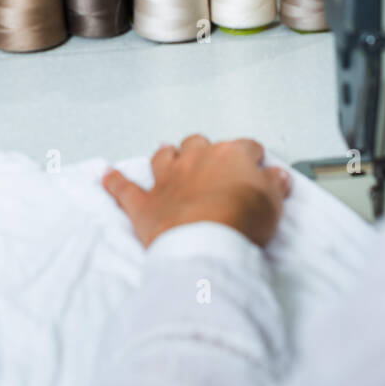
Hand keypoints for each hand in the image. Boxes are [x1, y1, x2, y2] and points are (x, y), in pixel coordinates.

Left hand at [102, 134, 291, 247]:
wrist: (206, 241)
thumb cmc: (239, 221)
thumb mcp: (273, 204)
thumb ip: (274, 186)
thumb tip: (278, 177)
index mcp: (230, 156)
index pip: (245, 147)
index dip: (251, 155)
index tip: (255, 162)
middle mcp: (196, 160)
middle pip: (199, 143)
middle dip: (204, 150)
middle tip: (210, 162)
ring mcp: (168, 180)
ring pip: (164, 156)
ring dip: (166, 156)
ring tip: (168, 156)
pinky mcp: (145, 204)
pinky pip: (125, 188)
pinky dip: (114, 182)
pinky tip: (107, 176)